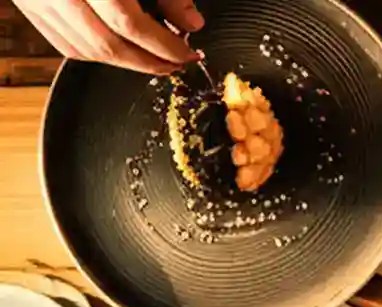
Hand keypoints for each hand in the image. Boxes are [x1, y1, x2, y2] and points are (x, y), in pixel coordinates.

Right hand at [14, 0, 202, 74]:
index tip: (187, 54)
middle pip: (107, 45)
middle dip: (148, 63)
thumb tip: (191, 23)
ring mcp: (39, 1)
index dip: (163, 46)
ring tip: (152, 60)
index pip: (130, 24)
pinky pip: (65, 45)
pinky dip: (95, 54)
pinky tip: (120, 52)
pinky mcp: (30, 6)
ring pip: (85, 50)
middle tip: (175, 65)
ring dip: (124, 63)